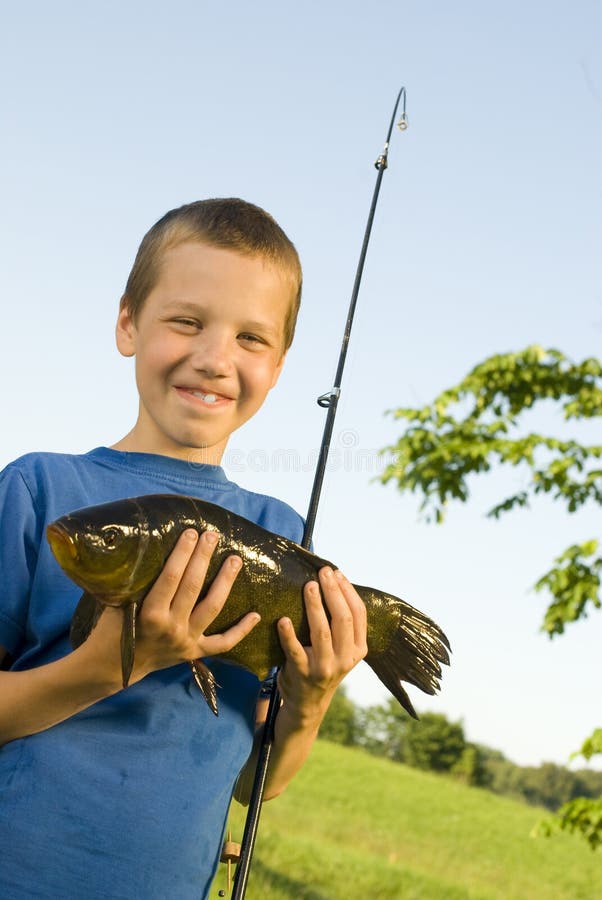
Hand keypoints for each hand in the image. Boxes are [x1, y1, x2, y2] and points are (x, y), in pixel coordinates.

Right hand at [88, 529, 259, 682]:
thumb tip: (148, 548)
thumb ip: (135, 583)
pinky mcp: (195, 652)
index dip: (182, 554)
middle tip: (212, 536)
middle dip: (203, 558)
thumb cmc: (111, 628)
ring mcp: (186, 641)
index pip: (171, 578)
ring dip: (225, 582)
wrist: (110, 667)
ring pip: (212, 608)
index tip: (191, 532)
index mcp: (150, 615)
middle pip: (193, 588)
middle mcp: (171, 628)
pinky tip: (256, 614)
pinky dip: (241, 630)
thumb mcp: (117, 603)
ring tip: (235, 560)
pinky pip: (223, 643)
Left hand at [275, 567, 367, 724]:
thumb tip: (333, 581)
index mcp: (358, 649)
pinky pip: (294, 651)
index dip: (348, 591)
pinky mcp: (302, 673)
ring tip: (309, 586)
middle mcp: (345, 659)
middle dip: (333, 592)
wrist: (307, 703)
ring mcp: (324, 667)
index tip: (336, 573)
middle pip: (343, 619)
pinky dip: (288, 635)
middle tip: (323, 572)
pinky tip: (283, 620)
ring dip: (315, 607)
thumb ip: (341, 624)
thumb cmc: (323, 664)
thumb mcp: (342, 649)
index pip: (359, 615)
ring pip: (322, 632)